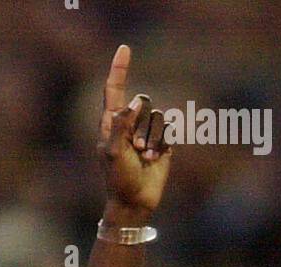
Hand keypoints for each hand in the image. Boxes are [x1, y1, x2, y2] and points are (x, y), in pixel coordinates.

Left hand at [97, 45, 170, 215]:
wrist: (135, 203)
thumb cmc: (119, 180)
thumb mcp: (113, 152)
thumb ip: (120, 125)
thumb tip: (134, 102)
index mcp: (111, 124)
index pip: (114, 90)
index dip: (119, 69)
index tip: (125, 48)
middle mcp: (129, 125)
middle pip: (143, 101)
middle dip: (143, 121)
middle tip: (136, 147)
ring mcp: (147, 133)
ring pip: (158, 116)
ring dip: (152, 138)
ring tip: (143, 157)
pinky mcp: (163, 143)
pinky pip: (169, 128)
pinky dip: (162, 143)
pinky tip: (154, 160)